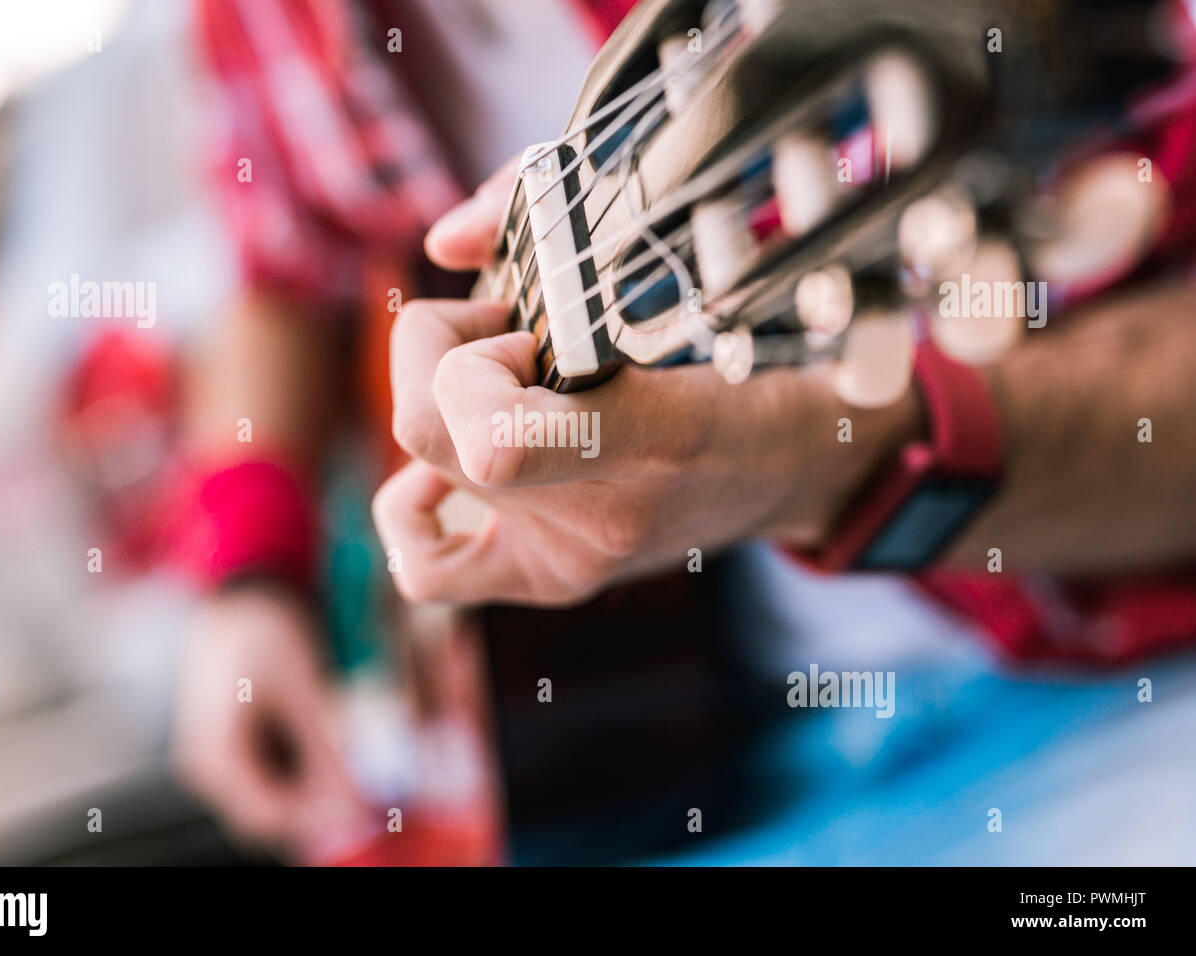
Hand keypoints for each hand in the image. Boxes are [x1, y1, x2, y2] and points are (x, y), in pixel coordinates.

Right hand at [171, 584, 368, 855]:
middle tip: (370, 786)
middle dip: (321, 803)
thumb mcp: (302, 687)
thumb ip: (328, 745)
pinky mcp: (239, 737)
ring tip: (356, 759)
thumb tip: (359, 795)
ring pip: (277, 791)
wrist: (245, 583)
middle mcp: (211, 764)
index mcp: (216, 758)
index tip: (367, 805)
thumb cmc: (264, 627)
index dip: (321, 818)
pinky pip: (276, 768)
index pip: (270, 817)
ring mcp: (222, 752)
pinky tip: (334, 742)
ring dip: (316, 784)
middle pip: (272, 809)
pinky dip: (307, 765)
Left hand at [373, 165, 922, 605]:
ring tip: (498, 391)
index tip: (523, 325)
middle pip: (425, 428)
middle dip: (442, 349)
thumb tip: (444, 243)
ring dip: (437, 406)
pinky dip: (412, 508)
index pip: (491, 438)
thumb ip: (550, 220)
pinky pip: (426, 569)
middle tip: (511, 331)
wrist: (797, 463)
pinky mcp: (551, 580)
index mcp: (654, 436)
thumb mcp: (684, 268)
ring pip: (414, 472)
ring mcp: (571, 559)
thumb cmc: (748, 352)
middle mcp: (602, 515)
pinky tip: (446, 473)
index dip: (465, 358)